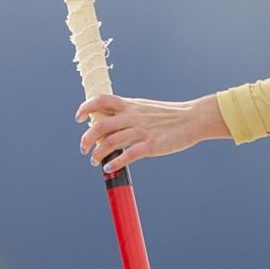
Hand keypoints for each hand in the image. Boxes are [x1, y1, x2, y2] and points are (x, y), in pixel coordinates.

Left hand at [76, 93, 229, 173]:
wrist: (191, 119)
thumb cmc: (167, 115)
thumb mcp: (143, 107)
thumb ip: (126, 112)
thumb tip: (106, 120)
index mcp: (130, 105)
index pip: (101, 100)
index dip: (86, 107)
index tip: (78, 118)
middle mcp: (132, 116)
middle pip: (100, 125)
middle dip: (87, 139)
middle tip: (84, 149)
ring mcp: (141, 131)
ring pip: (109, 142)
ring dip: (97, 154)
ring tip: (95, 161)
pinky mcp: (150, 145)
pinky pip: (127, 155)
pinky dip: (115, 162)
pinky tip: (109, 168)